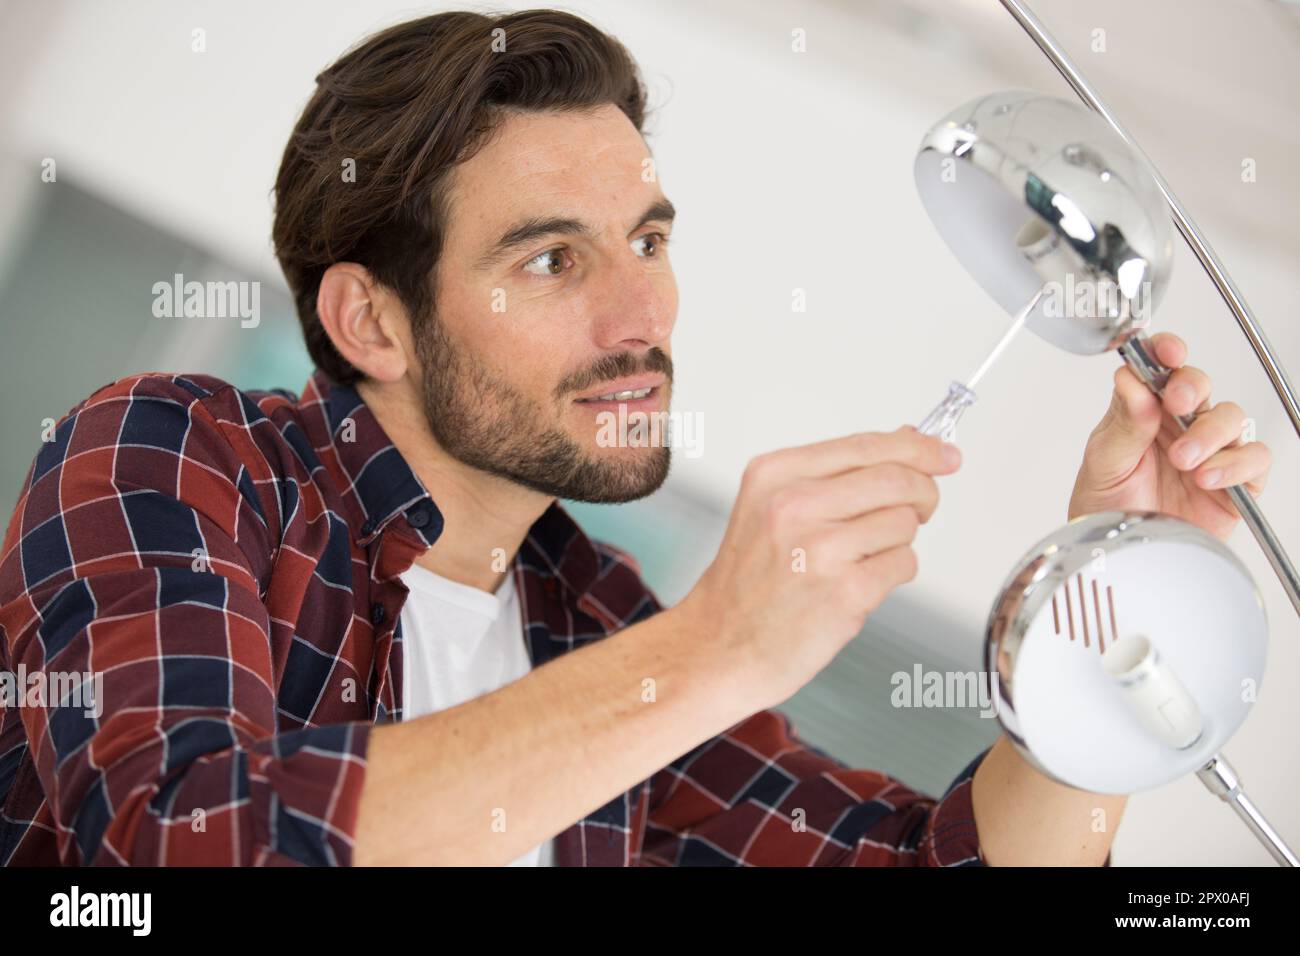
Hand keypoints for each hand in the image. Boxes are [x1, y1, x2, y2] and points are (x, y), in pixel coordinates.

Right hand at [680, 426, 961, 709]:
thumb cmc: (750, 582)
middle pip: (898, 479)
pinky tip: (858, 584)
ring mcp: (820, 549)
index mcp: (775, 474)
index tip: (944, 454)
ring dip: (897, 541)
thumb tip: (909, 441)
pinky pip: (904, 564)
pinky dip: (893, 574)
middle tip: (922, 508)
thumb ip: (839, 473)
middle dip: (924, 493)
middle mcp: (793, 505)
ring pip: (905, 522)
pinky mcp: (845, 592)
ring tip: (859, 559)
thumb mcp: (773, 507)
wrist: (719, 645)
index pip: (867, 445)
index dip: (918, 447)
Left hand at [1068, 332, 1270, 540]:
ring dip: (1209, 434)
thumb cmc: (1106, 505)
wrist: (1120, 556)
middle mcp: (1179, 425)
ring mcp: (1209, 450)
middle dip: (1192, 387)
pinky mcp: (1234, 482)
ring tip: (1183, 460)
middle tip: (1176, 404)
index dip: (1167, 350)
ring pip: (1231, 418)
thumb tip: (1132, 382)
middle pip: (1201, 384)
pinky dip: (1236, 465)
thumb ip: (1123, 424)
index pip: (1161, 367)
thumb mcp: (1103, 463)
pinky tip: (1208, 477)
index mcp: (1143, 410)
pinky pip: (1254, 459)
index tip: (1167, 350)